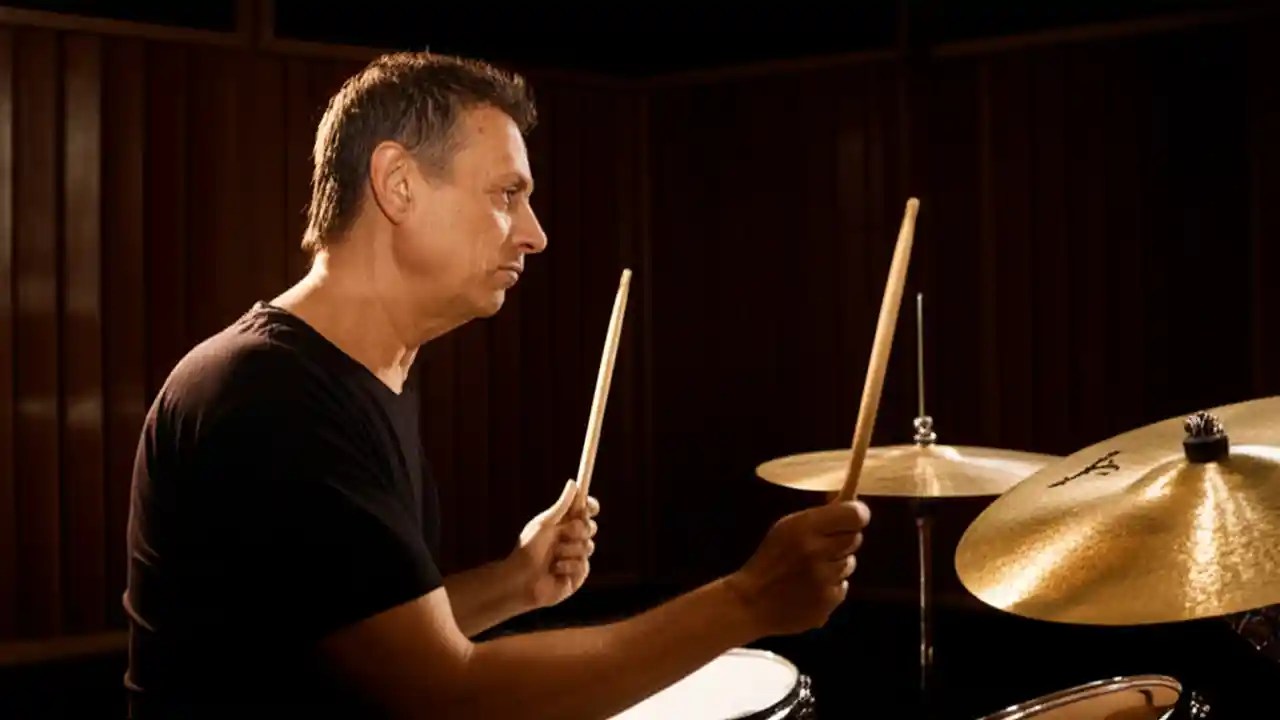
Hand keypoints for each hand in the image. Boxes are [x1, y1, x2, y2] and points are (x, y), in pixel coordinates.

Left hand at [509, 479, 599, 609]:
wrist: (521, 578)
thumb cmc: (528, 549)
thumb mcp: (544, 523)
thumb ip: (561, 505)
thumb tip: (573, 483)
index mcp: (565, 524)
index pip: (586, 512)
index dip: (590, 507)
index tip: (588, 506)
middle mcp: (574, 540)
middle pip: (591, 527)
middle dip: (578, 530)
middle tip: (563, 533)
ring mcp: (577, 557)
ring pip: (588, 547)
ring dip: (568, 550)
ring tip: (552, 557)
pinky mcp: (578, 575)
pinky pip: (583, 565)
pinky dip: (567, 566)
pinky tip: (554, 570)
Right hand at [725, 500, 869, 635]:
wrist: (752, 602)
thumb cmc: (769, 560)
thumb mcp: (786, 528)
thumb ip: (817, 516)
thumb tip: (845, 500)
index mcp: (805, 528)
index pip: (854, 515)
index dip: (858, 513)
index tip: (854, 515)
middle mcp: (817, 552)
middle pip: (856, 538)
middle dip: (844, 539)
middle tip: (826, 544)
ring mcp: (824, 579)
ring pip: (850, 563)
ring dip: (837, 563)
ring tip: (813, 569)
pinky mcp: (828, 602)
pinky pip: (843, 586)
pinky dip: (831, 586)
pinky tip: (811, 587)